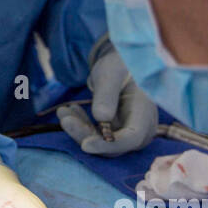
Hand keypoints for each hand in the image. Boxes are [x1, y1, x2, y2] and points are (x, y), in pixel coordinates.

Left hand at [58, 40, 156, 155]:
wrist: (120, 64)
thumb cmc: (120, 63)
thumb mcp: (111, 72)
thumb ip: (107, 93)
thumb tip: (101, 118)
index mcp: (145, 111)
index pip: (132, 138)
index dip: (110, 145)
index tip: (86, 144)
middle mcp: (140, 127)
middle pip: (114, 145)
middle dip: (86, 135)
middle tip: (65, 119)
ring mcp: (128, 131)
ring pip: (102, 143)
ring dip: (79, 130)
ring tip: (63, 111)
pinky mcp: (115, 131)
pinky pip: (96, 135)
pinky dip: (81, 125)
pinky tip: (69, 111)